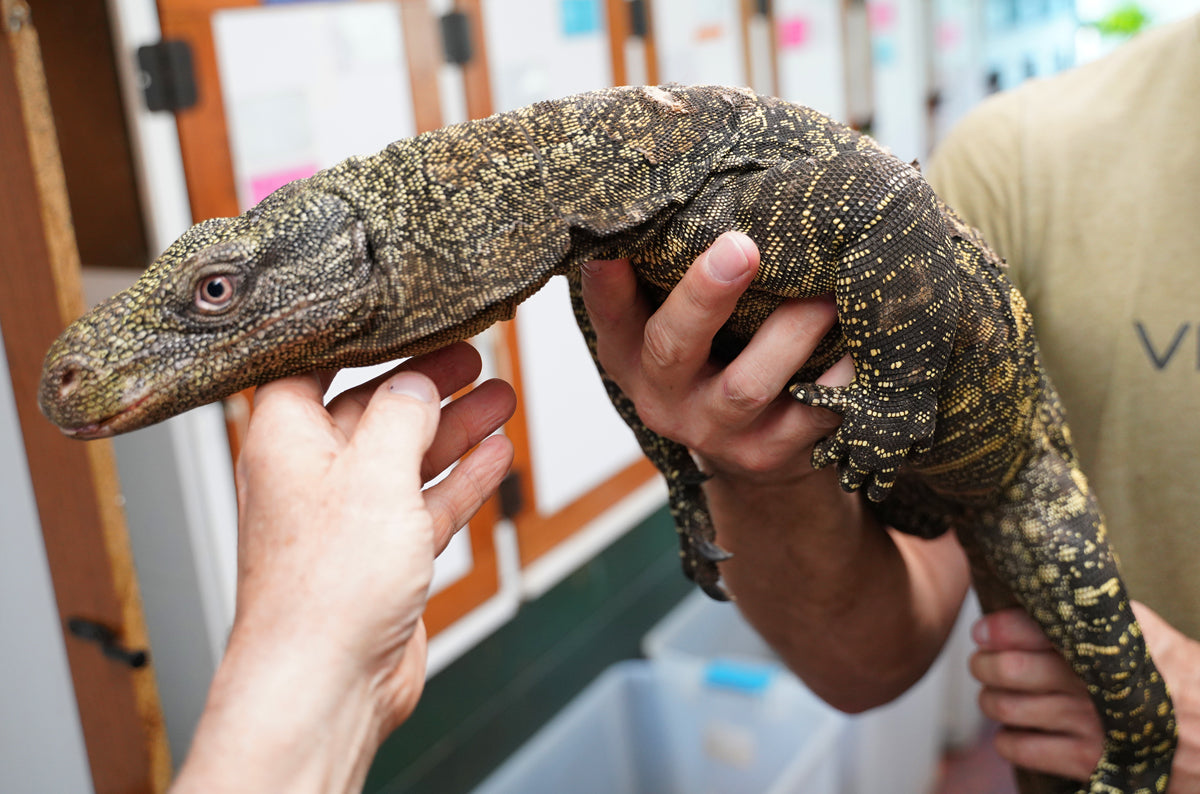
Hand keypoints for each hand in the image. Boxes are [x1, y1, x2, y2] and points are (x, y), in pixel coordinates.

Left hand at [172, 342, 514, 793]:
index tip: (405, 314)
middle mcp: (313, 473)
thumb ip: (402, 415)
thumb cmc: (326, 586)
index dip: (360, 338)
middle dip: (424, 382)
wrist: (327, 682)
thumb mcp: (374, 473)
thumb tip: (416, 383)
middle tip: (470, 354)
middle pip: (373, 407)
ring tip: (500, 396)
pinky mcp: (381, 555)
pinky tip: (494, 453)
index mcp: (286, 438)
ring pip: (408, 455)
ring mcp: (349, 516)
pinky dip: (459, 479)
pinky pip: (425, 502)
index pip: (315, 365)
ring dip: (454, 428)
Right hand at [580, 231, 852, 484]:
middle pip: (672, 347)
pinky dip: (838, 379)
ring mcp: (714, 430)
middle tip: (741, 247)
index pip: (608, 311)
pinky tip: (859, 346)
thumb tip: (699, 175)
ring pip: (747, 386)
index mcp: (629, 354)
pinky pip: (809, 416)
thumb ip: (671, 271)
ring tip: (828, 291)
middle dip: (706, 296)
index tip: (610, 240)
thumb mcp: (672, 321)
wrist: (746, 452)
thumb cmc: (711, 355)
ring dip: (792, 332)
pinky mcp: (767, 455)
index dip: (606, 279)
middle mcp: (661, 396)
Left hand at [972, 604, 1199, 790]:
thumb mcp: (1146, 633)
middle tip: (983, 663)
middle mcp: (1091, 681)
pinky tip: (1012, 731)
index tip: (982, 632)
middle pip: (1009, 668)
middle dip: (984, 665)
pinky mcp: (1090, 761)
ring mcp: (1089, 723)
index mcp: (1103, 642)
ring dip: (990, 700)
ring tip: (995, 695)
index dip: (995, 629)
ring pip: (1007, 708)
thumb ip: (1095, 616)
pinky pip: (1023, 749)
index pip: (1030, 628)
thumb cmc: (1179, 676)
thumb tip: (1039, 597)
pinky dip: (1006, 739)